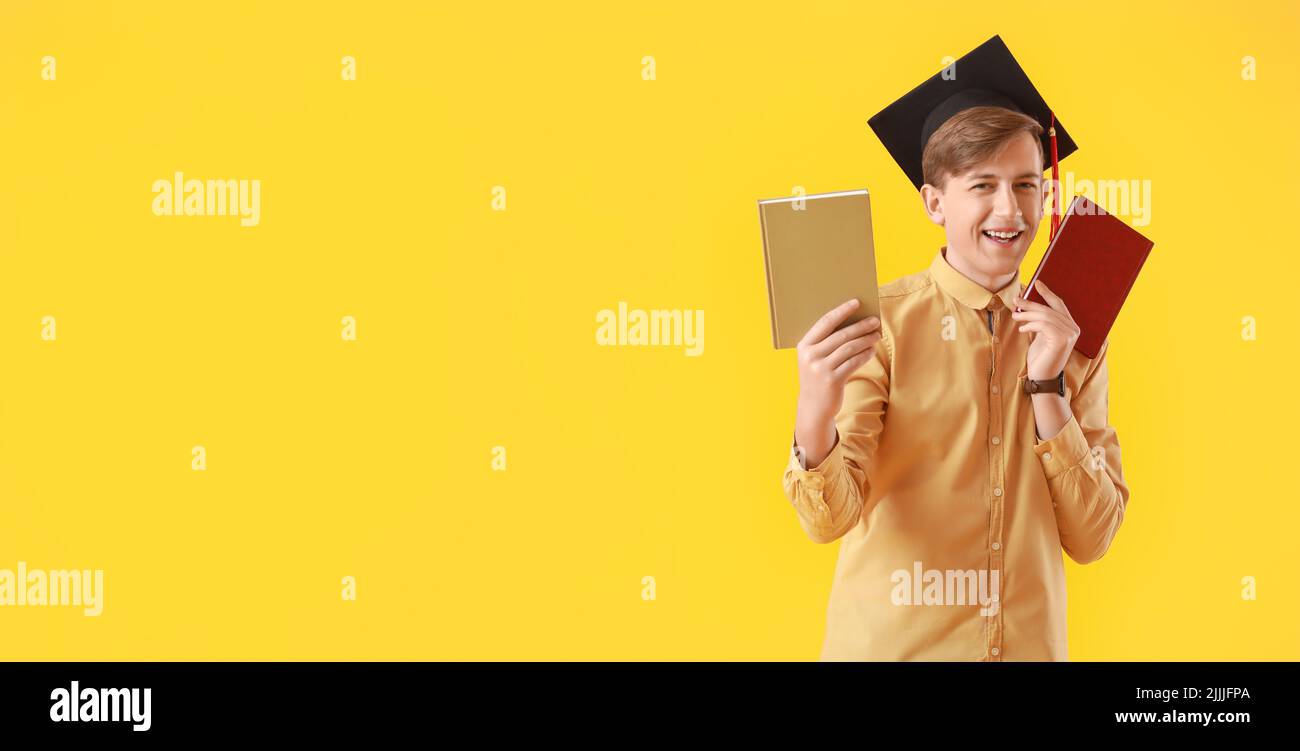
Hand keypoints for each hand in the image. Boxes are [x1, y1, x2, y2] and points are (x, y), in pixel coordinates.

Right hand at [793, 299, 881, 464]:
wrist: (813, 407)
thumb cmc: (817, 377)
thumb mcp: (815, 359)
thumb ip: (827, 342)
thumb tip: (854, 322)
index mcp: (804, 346)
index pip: (825, 322)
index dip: (842, 311)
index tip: (857, 302)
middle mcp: (810, 356)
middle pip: (841, 335)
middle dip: (860, 326)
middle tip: (875, 320)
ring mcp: (821, 368)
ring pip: (849, 348)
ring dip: (866, 340)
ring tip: (876, 335)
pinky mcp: (832, 380)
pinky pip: (853, 362)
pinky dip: (864, 355)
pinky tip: (871, 350)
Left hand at [1012, 280, 1078, 380]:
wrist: (1042, 377)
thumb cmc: (1041, 357)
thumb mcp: (1041, 336)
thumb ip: (1041, 322)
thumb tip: (1028, 306)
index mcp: (1070, 326)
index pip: (1059, 304)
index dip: (1048, 293)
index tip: (1037, 283)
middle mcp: (1073, 329)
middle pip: (1050, 309)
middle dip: (1031, 303)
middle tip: (1016, 300)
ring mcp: (1069, 335)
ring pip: (1045, 316)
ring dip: (1027, 314)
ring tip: (1015, 316)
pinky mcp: (1062, 340)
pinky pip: (1044, 325)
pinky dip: (1031, 325)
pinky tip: (1022, 329)